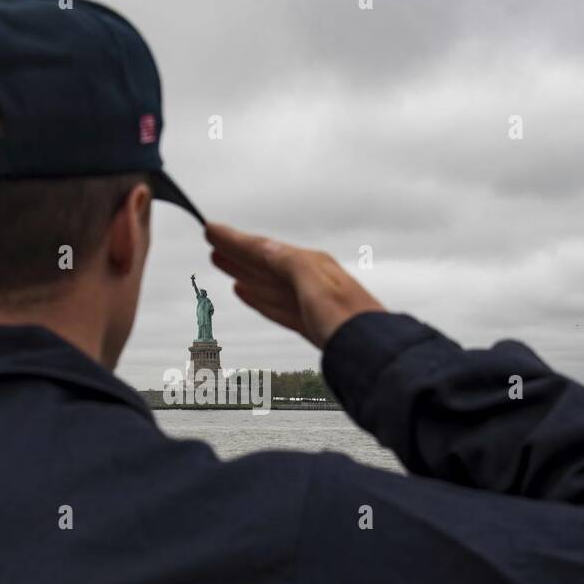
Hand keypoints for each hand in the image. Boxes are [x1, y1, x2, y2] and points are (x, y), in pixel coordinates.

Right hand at [205, 223, 385, 348]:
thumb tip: (263, 248)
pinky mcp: (311, 324)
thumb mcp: (314, 283)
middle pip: (265, 262)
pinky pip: (277, 304)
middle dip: (238, 252)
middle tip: (212, 243)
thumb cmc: (348, 319)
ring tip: (222, 263)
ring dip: (244, 271)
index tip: (210, 229)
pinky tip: (245, 292)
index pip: (265, 249)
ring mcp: (311, 302)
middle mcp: (311, 279)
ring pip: (269, 282)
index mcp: (312, 265)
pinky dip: (258, 296)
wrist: (373, 354)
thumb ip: (288, 263)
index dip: (236, 240)